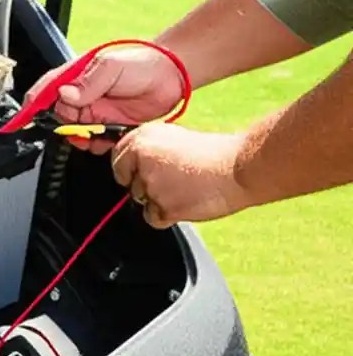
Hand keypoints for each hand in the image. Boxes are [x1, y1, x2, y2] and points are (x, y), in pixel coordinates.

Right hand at [25, 47, 185, 153]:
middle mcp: (81, 96)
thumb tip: (64, 96)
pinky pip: (95, 141)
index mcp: (74, 77)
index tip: (21, 122)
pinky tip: (106, 141)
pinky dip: (97, 145)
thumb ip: (87, 83)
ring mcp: (95, 112)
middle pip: (58, 117)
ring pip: (75, 132)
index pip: (45, 92)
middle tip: (77, 129)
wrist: (172, 77)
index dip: (32, 107)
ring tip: (94, 137)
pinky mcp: (110, 126)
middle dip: (63, 127)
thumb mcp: (110, 67)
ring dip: (81, 138)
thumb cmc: (140, 63)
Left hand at [110, 123, 251, 228]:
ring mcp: (151, 185)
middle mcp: (141, 160)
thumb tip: (132, 161)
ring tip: (185, 189)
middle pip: (130, 184)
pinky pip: (154, 218)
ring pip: (142, 201)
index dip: (129, 170)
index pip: (117, 161)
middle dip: (146, 186)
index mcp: (141, 139)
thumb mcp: (173, 137)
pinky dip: (167, 216)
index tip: (139, 174)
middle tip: (173, 180)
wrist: (238, 168)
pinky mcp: (164, 207)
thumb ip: (148, 148)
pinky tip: (186, 202)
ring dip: (159, 200)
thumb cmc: (213, 152)